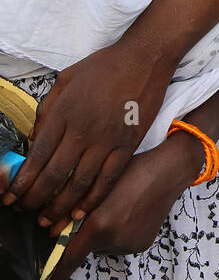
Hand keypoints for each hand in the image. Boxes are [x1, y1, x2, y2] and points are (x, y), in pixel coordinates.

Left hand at [2, 29, 175, 224]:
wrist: (144, 58)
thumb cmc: (105, 65)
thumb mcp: (66, 79)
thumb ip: (48, 109)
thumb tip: (34, 139)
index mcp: (64, 112)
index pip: (38, 155)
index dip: (23, 180)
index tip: (13, 196)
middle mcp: (83, 129)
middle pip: (55, 173)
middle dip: (36, 198)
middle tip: (26, 213)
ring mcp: (107, 139)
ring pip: (80, 182)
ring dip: (61, 205)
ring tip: (50, 221)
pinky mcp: (128, 144)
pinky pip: (109, 178)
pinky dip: (94, 198)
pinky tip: (81, 211)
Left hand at [45, 133, 202, 279]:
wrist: (167, 172)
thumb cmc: (131, 171)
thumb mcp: (95, 186)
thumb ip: (72, 211)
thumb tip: (52, 228)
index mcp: (99, 225)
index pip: (71, 257)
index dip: (57, 273)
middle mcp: (114, 240)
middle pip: (88, 246)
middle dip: (86, 235)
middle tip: (99, 213)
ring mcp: (130, 244)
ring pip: (105, 245)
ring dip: (103, 234)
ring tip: (117, 208)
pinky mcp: (141, 244)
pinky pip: (120, 244)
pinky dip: (119, 234)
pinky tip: (129, 214)